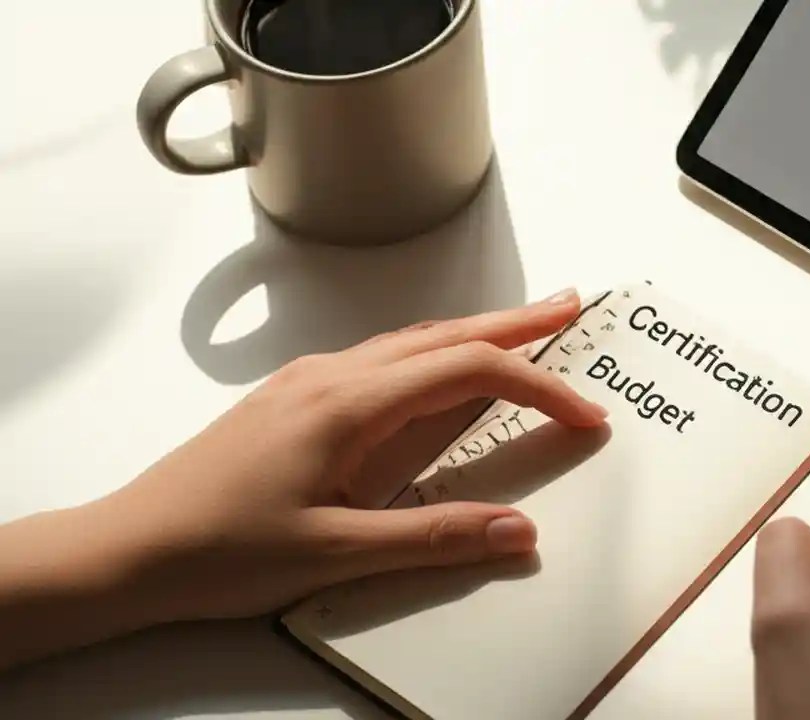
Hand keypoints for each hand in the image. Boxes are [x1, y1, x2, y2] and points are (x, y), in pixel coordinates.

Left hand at [0, 289, 606, 669]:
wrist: (129, 548)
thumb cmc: (219, 551)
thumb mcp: (334, 554)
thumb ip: (432, 537)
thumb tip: (517, 532)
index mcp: (347, 404)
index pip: (467, 370)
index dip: (536, 384)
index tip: (584, 414)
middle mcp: (332, 377)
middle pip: (443, 334)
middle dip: (515, 320)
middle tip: (572, 307)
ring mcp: (309, 383)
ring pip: (412, 342)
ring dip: (474, 333)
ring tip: (525, 330)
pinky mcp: (295, 399)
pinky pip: (382, 360)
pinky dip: (433, 355)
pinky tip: (441, 372)